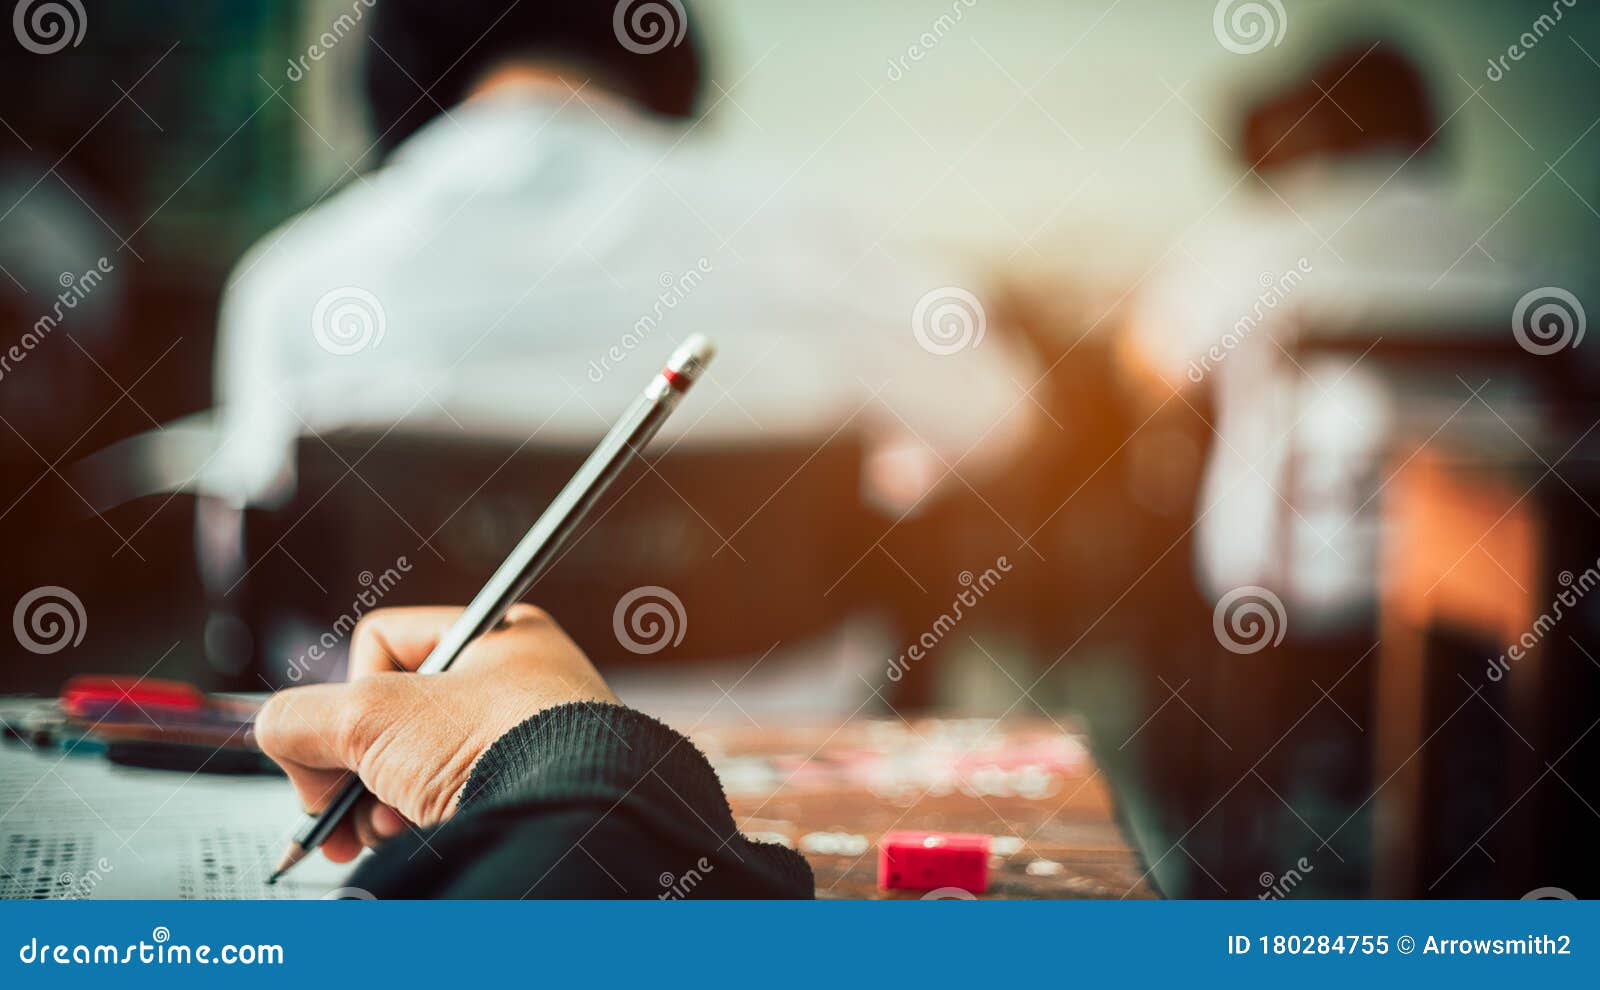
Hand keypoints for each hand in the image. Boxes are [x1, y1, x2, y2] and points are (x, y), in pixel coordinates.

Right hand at [253, 605, 616, 862]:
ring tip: (395, 822)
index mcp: (500, 633)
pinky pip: (444, 802)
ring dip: (384, 800)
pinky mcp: (524, 794)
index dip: (353, 692)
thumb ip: (300, 715)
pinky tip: (419, 835)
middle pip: (391, 714)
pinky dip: (418, 823)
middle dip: (362, 763)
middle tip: (356, 797)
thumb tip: (279, 735)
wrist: (572, 823)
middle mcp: (515, 682)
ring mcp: (523, 742)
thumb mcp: (374, 716)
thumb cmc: (505, 747)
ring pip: (411, 763)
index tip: (353, 736)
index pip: (383, 642)